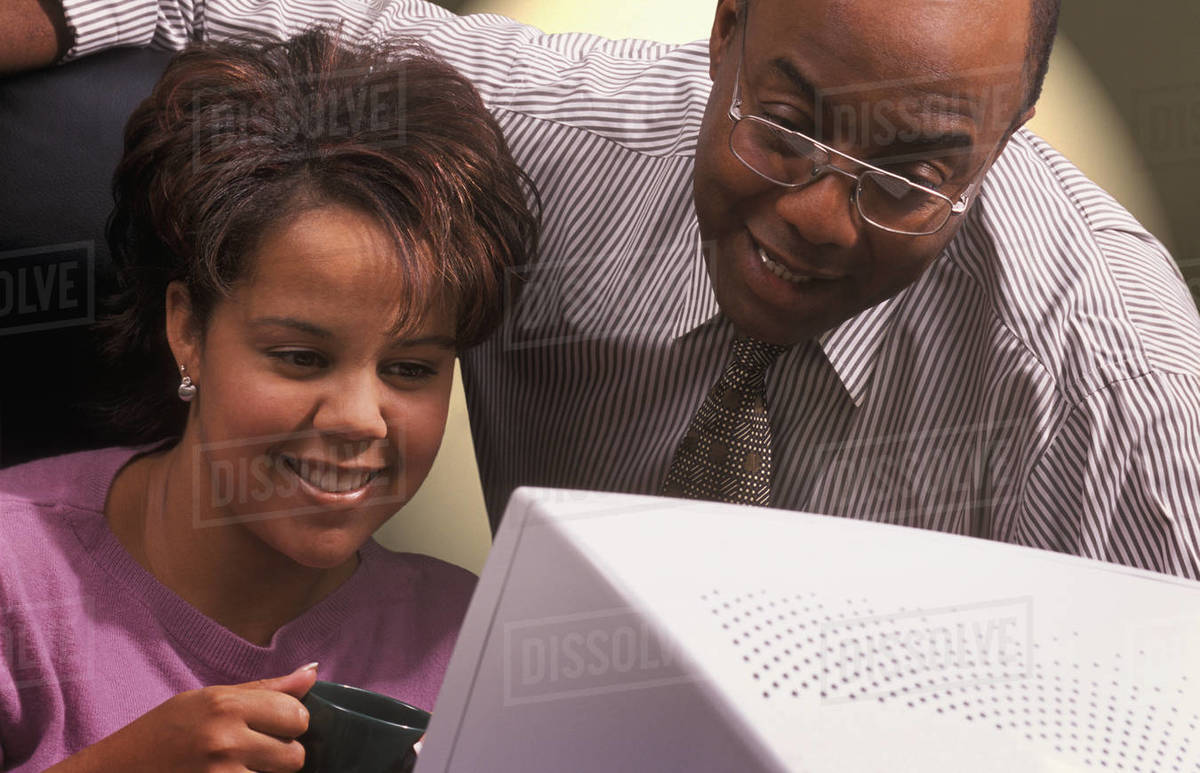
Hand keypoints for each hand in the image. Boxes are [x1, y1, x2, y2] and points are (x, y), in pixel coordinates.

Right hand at [46, 662, 319, 772]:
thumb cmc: (160, 734)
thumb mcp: (206, 700)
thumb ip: (263, 690)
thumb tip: (312, 673)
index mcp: (225, 706)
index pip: (297, 715)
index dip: (289, 723)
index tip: (272, 726)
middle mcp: (225, 741)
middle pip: (295, 755)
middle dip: (282, 755)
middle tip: (252, 753)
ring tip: (233, 767)